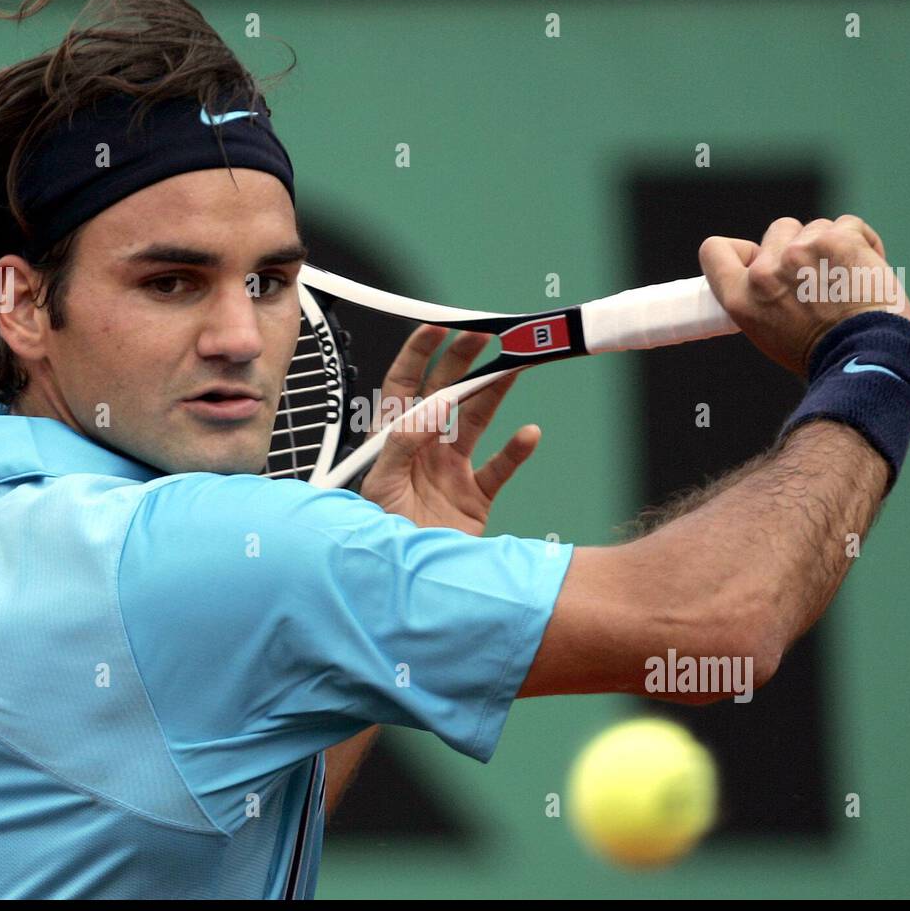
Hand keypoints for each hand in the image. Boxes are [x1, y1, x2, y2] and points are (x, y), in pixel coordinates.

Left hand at [357, 324, 540, 534]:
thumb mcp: (381, 487)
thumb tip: (430, 410)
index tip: (439, 327)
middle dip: (465, 362)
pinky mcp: (475, 497)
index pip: (404, 385)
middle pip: (447, 393)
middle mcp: (424, 448)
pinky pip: (500, 467)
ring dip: (495, 394)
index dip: (419, 354)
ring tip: (516, 367)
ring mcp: (452, 470)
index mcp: (394, 440)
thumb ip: (401, 445)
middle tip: (489, 335)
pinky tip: (529, 433)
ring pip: (478, 421)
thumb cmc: (380, 536)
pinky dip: (517, 451)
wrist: (404, 583)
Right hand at [698, 215, 909, 375]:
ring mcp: (800, 252)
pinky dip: (863, 243)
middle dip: (799, 246)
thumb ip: (762, 298)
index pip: (715, 251)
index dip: (743, 249)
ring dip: (832, 246)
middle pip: (779, 230)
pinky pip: (850, 225)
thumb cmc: (824, 353)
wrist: (864, 357)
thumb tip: (773, 272)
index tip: (759, 258)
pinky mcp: (838, 240)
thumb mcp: (769, 333)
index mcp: (740, 299)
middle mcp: (764, 273)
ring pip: (817, 228)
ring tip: (848, 281)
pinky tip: (867, 269)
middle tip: (819, 279)